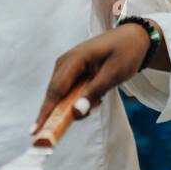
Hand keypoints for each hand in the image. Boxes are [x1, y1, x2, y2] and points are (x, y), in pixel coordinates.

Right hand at [34, 24, 154, 130]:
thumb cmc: (126, 52)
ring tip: (99, 99)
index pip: (56, 90)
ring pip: (63, 94)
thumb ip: (94, 93)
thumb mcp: (114, 74)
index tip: (35, 132)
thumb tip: (76, 112)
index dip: (46, 112)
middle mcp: (66, 61)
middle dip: (62, 112)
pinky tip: (98, 95)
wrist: (135, 37)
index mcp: (74, 59)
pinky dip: (80, 98)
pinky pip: (70, 90)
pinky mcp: (73, 70)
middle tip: (73, 124)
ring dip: (76, 104)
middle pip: (56, 94)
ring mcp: (68, 65)